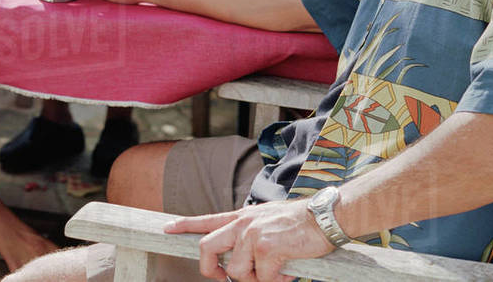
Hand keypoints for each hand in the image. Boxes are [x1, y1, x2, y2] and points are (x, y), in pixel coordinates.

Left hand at [165, 201, 333, 281]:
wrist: (324, 217)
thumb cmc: (299, 222)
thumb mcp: (266, 219)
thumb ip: (249, 233)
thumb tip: (239, 259)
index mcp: (241, 217)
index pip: (207, 220)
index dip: (185, 225)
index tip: (168, 228)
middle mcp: (242, 224)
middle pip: (207, 248)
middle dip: (211, 271)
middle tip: (223, 279)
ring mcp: (252, 236)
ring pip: (237, 273)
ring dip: (257, 280)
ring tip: (275, 271)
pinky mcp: (267, 249)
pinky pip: (263, 279)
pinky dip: (277, 281)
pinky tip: (289, 271)